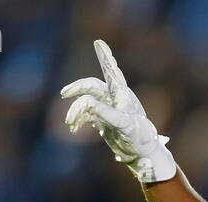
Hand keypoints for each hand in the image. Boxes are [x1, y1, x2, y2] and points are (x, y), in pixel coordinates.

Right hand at [60, 39, 176, 183]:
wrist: (143, 154)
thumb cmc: (140, 138)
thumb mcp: (126, 127)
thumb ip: (109, 115)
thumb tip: (91, 105)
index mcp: (122, 95)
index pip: (111, 72)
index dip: (105, 57)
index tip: (99, 42)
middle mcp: (114, 98)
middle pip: (91, 86)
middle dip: (77, 89)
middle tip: (64, 94)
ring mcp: (107, 108)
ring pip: (85, 102)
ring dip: (75, 112)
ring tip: (70, 124)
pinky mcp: (102, 119)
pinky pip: (85, 114)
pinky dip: (78, 119)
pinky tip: (73, 128)